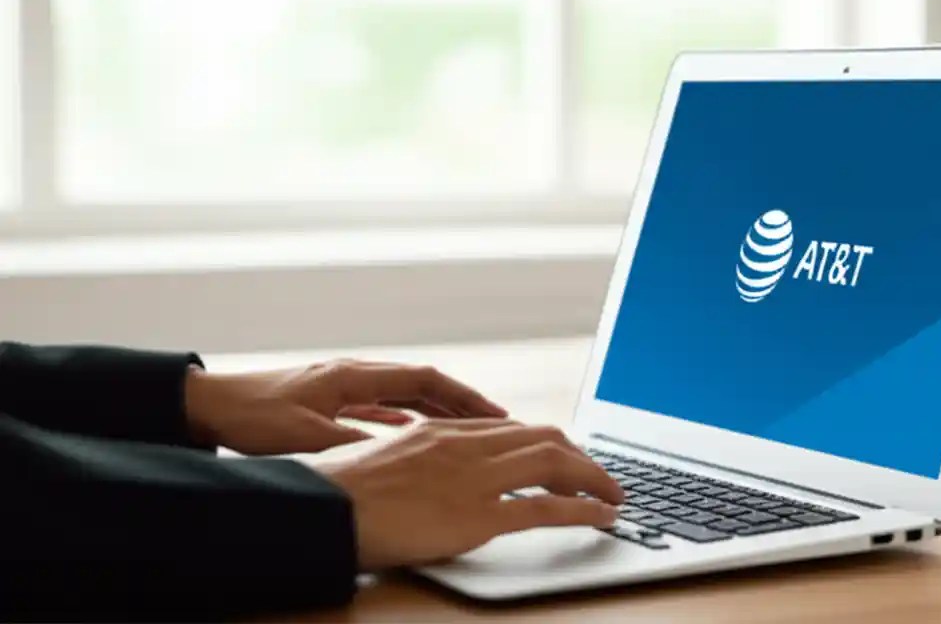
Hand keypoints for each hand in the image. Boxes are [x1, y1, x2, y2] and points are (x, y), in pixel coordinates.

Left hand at [184, 358, 507, 454]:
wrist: (210, 406)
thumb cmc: (253, 419)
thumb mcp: (305, 439)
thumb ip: (354, 445)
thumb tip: (399, 453)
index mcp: (353, 376)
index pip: (423, 379)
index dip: (462, 396)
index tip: (494, 414)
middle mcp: (353, 373)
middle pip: (420, 383)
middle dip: (460, 402)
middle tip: (496, 423)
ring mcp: (342, 384)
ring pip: (402, 394)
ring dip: (436, 409)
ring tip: (468, 429)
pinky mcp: (329, 398)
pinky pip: (381, 404)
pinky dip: (406, 416)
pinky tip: (417, 432)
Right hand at [313, 419, 622, 568]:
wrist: (324, 510)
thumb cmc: (339, 494)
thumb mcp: (383, 463)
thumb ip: (416, 462)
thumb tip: (430, 478)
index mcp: (441, 431)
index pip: (510, 428)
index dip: (544, 442)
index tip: (562, 454)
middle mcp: (465, 445)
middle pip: (542, 437)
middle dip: (578, 454)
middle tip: (596, 473)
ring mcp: (474, 478)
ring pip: (554, 463)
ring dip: (593, 476)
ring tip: (613, 492)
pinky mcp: (478, 516)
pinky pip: (546, 508)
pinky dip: (584, 508)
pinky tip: (603, 514)